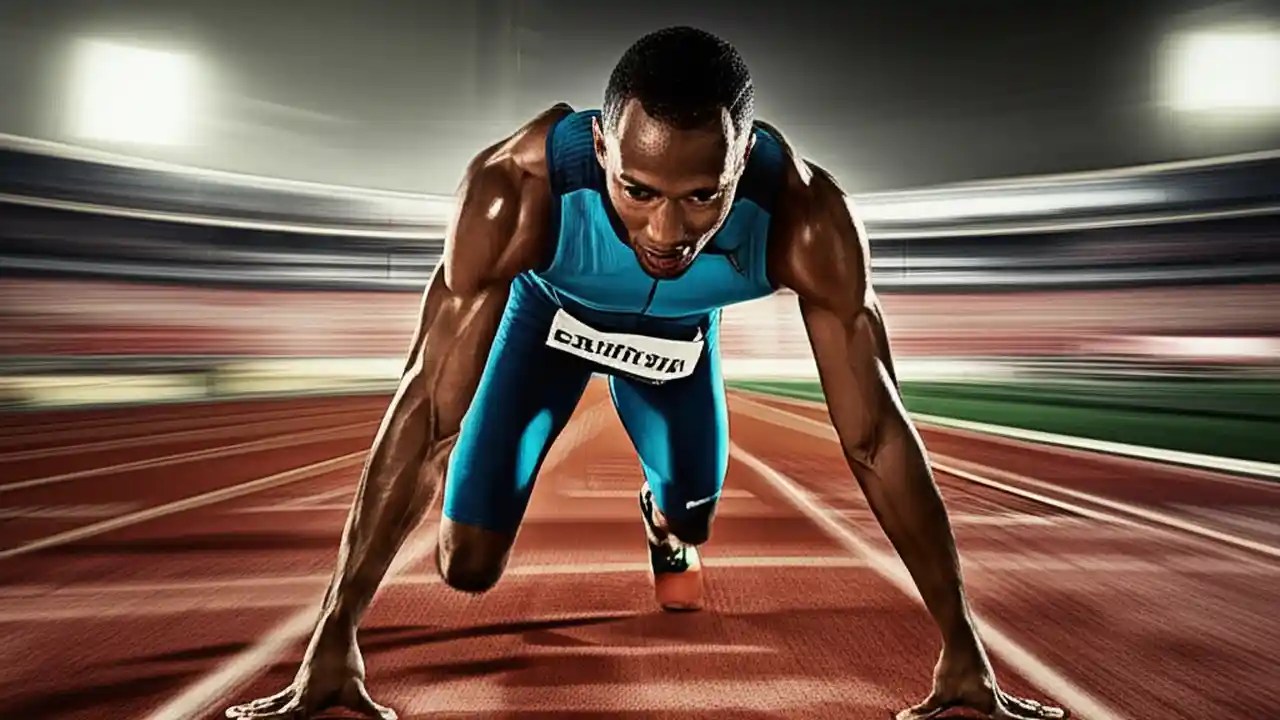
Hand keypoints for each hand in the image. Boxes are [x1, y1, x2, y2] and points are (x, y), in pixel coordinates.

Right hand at [224, 621, 395, 719]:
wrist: (336, 632)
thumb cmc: (347, 663)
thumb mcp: (359, 690)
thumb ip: (373, 710)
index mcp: (305, 703)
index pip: (284, 718)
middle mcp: (295, 696)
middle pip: (271, 712)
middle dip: (253, 718)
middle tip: (232, 719)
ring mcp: (294, 688)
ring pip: (269, 703)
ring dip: (252, 710)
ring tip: (231, 713)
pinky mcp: (298, 683)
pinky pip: (275, 697)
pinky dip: (262, 703)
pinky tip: (253, 707)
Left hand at [896, 646, 1067, 718]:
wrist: (959, 637)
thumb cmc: (950, 667)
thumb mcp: (938, 693)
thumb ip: (924, 710)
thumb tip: (903, 719)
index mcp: (992, 703)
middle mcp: (999, 696)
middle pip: (1025, 712)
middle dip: (1042, 717)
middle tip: (1064, 716)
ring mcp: (996, 687)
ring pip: (1021, 703)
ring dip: (1037, 709)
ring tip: (1054, 712)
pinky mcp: (991, 681)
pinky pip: (1013, 697)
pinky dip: (1025, 703)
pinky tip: (1027, 704)